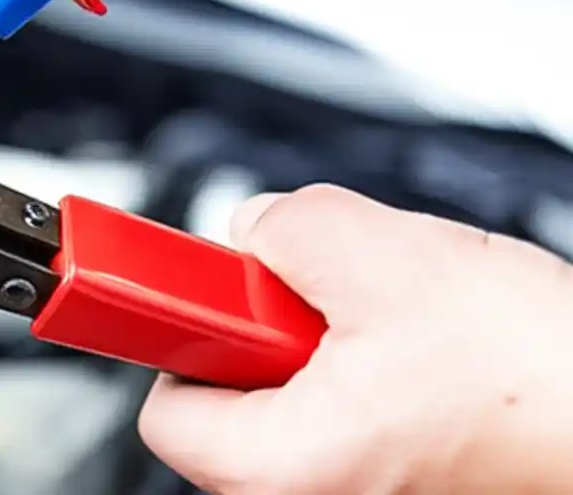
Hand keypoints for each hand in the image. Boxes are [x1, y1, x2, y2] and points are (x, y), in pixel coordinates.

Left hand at [138, 185, 572, 492]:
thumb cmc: (542, 377)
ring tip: (396, 324)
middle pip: (231, 395)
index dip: (182, 331)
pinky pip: (346, 409)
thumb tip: (250, 230)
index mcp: (282, 468)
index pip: (164, 408)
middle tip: (326, 298)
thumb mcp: (381, 257)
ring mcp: (356, 492)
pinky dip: (368, 365)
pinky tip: (425, 348)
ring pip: (294, 393)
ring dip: (329, 339)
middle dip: (269, 325)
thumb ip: (280, 229)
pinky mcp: (398, 478)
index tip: (194, 292)